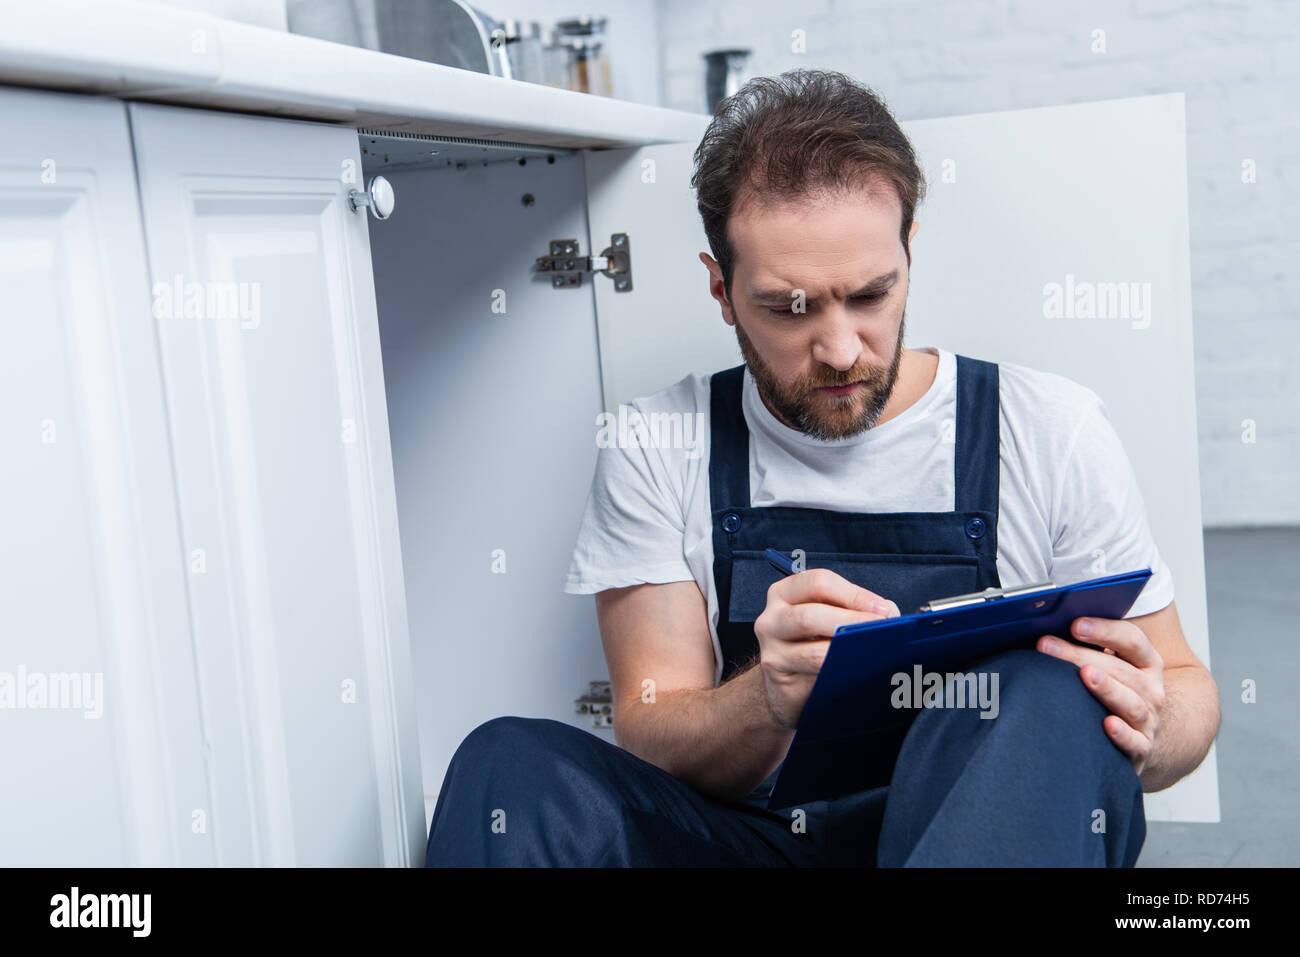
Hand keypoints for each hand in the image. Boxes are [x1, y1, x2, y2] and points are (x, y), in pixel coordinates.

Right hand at [753, 568, 898, 730]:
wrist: (789, 682)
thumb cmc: (813, 642)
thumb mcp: (830, 617)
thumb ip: (854, 609)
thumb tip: (887, 612)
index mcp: (785, 592)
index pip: (819, 583)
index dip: (854, 594)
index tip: (883, 609)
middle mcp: (772, 618)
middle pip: (811, 615)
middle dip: (853, 621)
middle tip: (882, 628)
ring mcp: (771, 650)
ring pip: (815, 652)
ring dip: (850, 652)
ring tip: (874, 650)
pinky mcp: (780, 679)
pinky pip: (816, 677)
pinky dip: (841, 673)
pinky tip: (858, 671)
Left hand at [1036, 617, 1166, 775]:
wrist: (1140, 736)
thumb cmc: (1114, 691)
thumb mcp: (1111, 665)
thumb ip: (1087, 646)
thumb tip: (1046, 628)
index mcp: (1146, 662)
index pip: (1132, 640)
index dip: (1105, 630)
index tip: (1075, 624)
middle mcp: (1152, 689)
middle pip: (1121, 669)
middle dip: (1081, 655)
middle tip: (1047, 645)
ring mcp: (1149, 719)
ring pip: (1130, 702)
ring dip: (1107, 688)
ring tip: (1085, 675)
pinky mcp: (1142, 746)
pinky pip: (1135, 741)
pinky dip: (1122, 734)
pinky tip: (1107, 724)